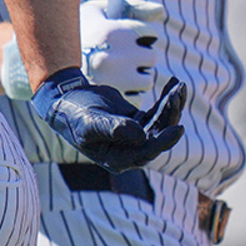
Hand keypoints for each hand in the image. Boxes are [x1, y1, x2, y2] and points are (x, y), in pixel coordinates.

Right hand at [31, 69, 184, 173]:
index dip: (164, 141)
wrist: (66, 102)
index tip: (179, 128)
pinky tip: (174, 86)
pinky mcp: (137, 123)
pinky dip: (165, 101)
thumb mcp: (90, 121)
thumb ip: (114, 128)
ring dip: (171, 106)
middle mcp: (129, 152)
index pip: (146, 152)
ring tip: (179, 86)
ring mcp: (135, 138)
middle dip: (171, 115)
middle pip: (158, 137)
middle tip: (178, 94)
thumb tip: (141, 136)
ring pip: (160, 124)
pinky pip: (156, 114)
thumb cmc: (74, 114)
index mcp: (117, 159)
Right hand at [80, 0, 161, 97]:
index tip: (126, 38)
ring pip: (146, 80)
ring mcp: (117, 81)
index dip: (139, 34)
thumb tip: (160, 10)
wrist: (49, 71)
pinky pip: (137, 98)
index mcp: (115, 32)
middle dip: (140, 56)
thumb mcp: (97, 11)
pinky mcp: (115, 100)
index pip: (149, 32)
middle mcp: (118, 57)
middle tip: (122, 57)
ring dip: (136, 77)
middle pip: (150, 57)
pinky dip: (128, 95)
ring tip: (117, 74)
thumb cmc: (75, 36)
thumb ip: (130, 6)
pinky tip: (112, 88)